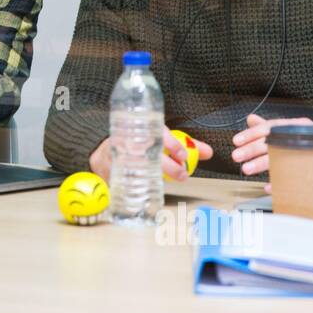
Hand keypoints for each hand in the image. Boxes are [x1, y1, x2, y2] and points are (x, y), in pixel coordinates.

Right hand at [88, 127, 212, 181]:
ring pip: (136, 162)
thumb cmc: (139, 144)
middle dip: (167, 164)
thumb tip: (208, 153)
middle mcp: (130, 137)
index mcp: (144, 127)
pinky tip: (143, 185)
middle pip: (149, 150)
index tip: (183, 155)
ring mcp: (117, 151)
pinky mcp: (107, 164)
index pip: (158, 131)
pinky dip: (132, 180)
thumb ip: (184, 146)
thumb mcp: (161, 140)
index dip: (171, 143)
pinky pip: (121, 172)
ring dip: (153, 174)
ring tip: (166, 182)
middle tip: (181, 174)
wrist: (105, 150)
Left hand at [232, 113, 312, 191]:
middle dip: (252, 150)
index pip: (272, 127)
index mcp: (298, 126)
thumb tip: (251, 119)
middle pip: (274, 142)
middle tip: (237, 156)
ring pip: (282, 158)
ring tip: (247, 169)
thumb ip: (272, 128)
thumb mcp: (293, 133)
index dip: (252, 134)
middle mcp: (305, 137)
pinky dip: (279, 183)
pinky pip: (294, 178)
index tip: (236, 141)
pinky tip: (268, 186)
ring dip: (262, 165)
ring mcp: (312, 154)